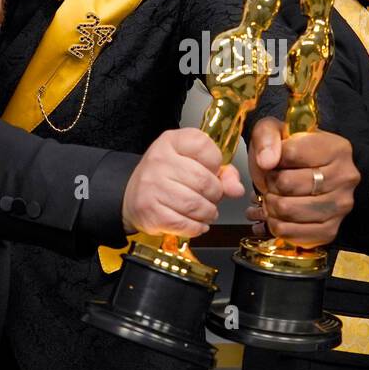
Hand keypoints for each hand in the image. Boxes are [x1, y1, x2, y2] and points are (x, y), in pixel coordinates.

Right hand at [122, 128, 243, 237]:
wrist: (132, 196)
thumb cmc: (166, 178)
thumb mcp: (192, 163)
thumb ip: (221, 172)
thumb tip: (236, 189)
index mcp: (171, 141)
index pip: (205, 147)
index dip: (216, 163)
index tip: (212, 171)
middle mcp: (159, 160)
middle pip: (204, 180)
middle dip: (215, 194)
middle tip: (211, 197)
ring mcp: (152, 186)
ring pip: (196, 204)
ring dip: (208, 213)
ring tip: (205, 211)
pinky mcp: (150, 211)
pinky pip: (184, 223)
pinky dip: (196, 227)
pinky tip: (195, 223)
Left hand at [247, 118, 358, 247]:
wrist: (307, 176)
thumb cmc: (291, 155)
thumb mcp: (276, 132)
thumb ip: (267, 137)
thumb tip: (267, 161)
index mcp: (337, 148)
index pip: (290, 153)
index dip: (272, 158)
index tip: (274, 160)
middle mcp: (345, 177)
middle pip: (287, 184)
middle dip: (270, 183)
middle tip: (272, 182)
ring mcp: (341, 206)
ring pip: (287, 210)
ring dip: (271, 205)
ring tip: (274, 197)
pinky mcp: (330, 230)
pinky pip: (291, 233)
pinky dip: (277, 225)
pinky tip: (279, 215)